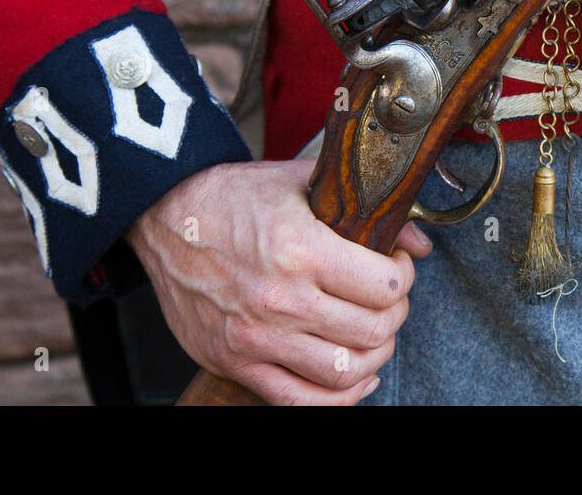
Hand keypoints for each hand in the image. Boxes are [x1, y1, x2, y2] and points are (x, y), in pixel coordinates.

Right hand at [125, 159, 432, 404]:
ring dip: (374, 355)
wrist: (164, 218)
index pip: (386, 285)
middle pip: (373, 331)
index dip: (403, 276)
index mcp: (301, 249)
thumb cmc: (231, 197)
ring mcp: (257, 338)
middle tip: (388, 297)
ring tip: (372, 331)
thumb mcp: (299, 181)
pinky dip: (340, 398)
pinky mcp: (236, 362)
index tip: (396, 265)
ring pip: (345, 372)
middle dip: (395, 314)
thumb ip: (363, 205)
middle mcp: (281, 300)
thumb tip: (418, 239)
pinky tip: (354, 377)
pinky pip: (300, 402)